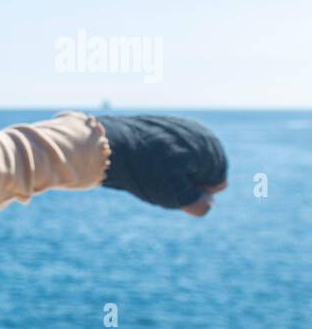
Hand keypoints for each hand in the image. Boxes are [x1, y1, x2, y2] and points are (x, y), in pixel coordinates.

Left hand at [96, 114, 228, 216]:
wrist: (110, 144)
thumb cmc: (145, 170)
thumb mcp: (172, 195)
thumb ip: (195, 204)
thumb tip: (208, 204)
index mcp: (211, 149)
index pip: (218, 183)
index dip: (197, 192)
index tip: (174, 186)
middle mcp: (202, 133)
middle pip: (204, 170)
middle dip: (187, 180)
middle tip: (161, 179)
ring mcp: (183, 125)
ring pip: (187, 160)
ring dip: (174, 169)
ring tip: (151, 169)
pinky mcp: (165, 123)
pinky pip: (171, 148)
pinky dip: (162, 157)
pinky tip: (144, 158)